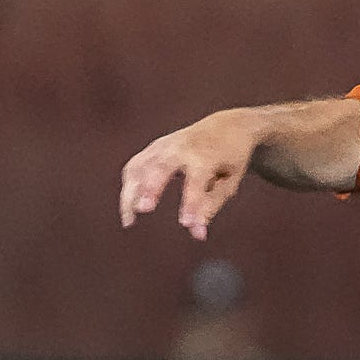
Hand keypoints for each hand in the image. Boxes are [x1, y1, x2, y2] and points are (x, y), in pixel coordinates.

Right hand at [120, 108, 271, 239]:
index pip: (196, 181)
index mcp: (206, 156)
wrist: (227, 126)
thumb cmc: (230, 157)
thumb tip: (197, 233)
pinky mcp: (154, 147)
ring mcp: (165, 145)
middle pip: (161, 166)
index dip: (191, 202)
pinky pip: (135, 166)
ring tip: (129, 221)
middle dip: (150, 187)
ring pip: (140, 167)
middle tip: (142, 209)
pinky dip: (129, 185)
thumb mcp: (230, 181)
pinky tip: (130, 206)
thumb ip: (212, 206)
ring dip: (131, 192)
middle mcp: (182, 147)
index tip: (186, 223)